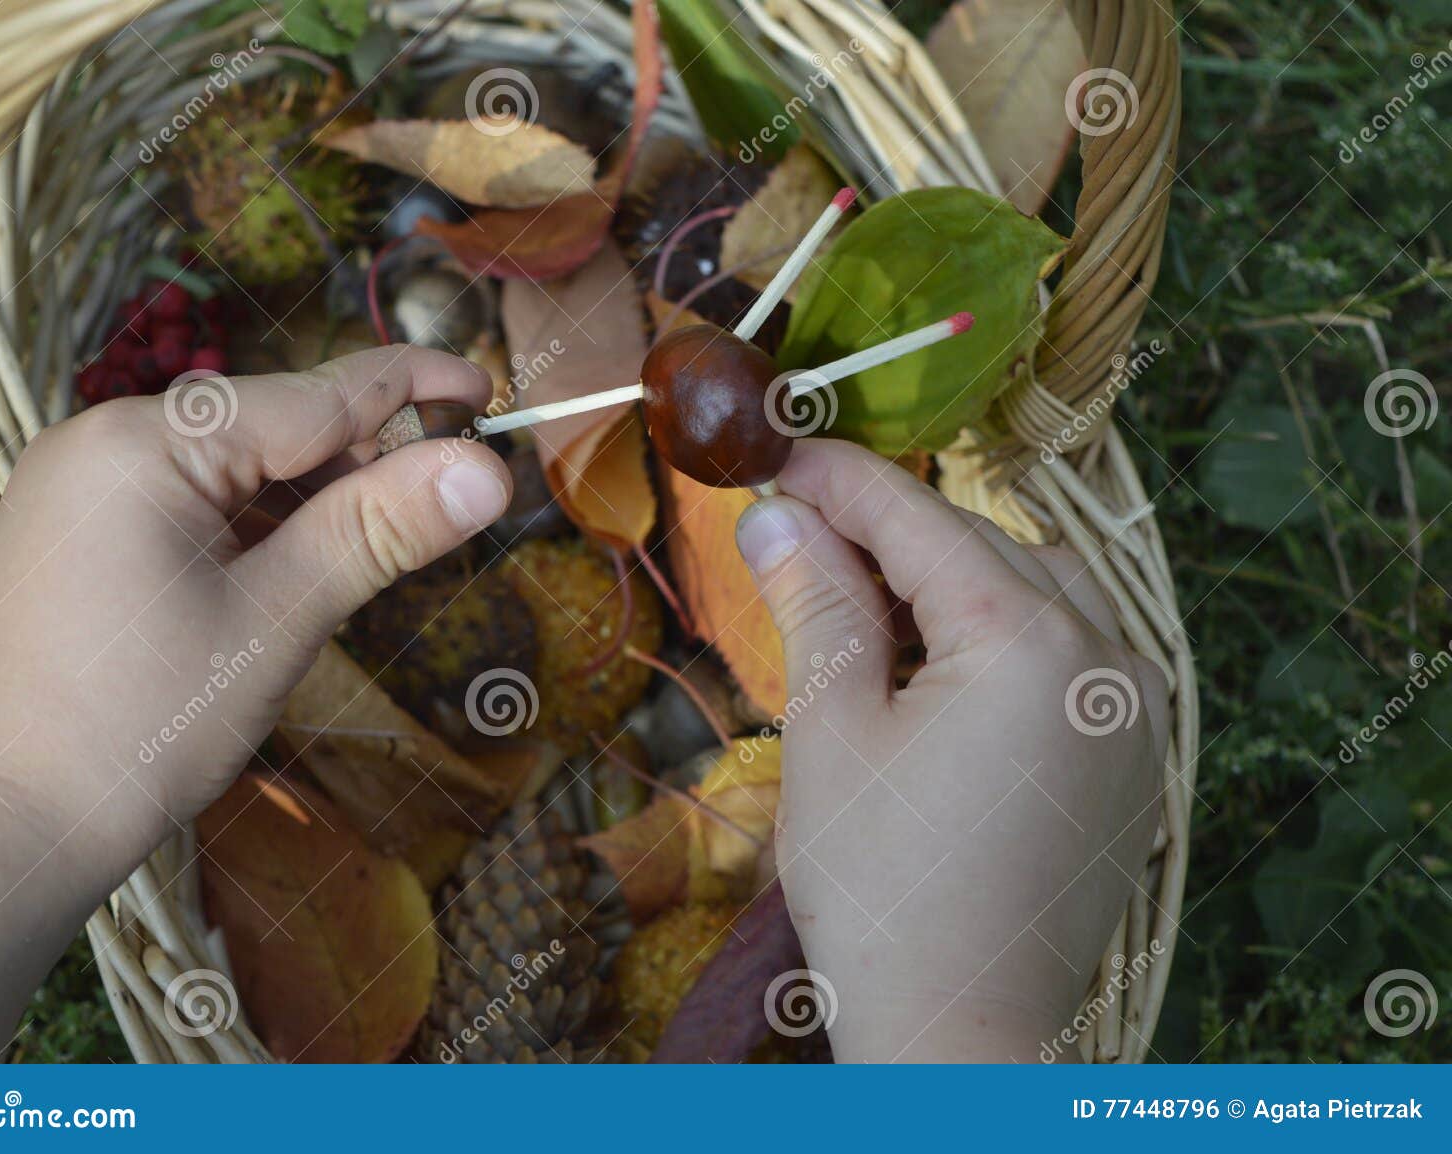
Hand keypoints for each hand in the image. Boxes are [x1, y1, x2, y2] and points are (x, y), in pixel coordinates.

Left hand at [0, 346, 509, 1058]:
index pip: (311, 395)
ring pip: (234, 465)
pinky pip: (191, 501)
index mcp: (145, 443)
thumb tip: (492, 471)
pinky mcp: (76, 533)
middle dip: (364, 456)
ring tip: (386, 541)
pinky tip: (303, 562)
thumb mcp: (276, 620)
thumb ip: (380, 529)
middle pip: (271, 424)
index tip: (487, 386)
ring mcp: (80, 487)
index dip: (411, 388)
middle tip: (448, 499)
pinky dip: (258, 523)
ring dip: (315, 495)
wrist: (6, 827)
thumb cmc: (143, 727)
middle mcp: (101, 441)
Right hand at [735, 439, 1168, 1062]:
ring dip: (949, 584)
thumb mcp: (832, 734)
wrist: (963, 1039)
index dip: (841, 481)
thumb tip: (778, 515)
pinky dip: (997, 641)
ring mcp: (1134, 713)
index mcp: (1031, 644)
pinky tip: (931, 670)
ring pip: (1036, 596)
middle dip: (891, 534)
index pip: (922, 522)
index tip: (779, 455)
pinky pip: (1067, 658)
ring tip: (858, 607)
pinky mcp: (1135, 760)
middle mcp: (1108, 661)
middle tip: (800, 534)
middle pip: (985, 551)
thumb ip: (818, 604)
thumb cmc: (884, 893)